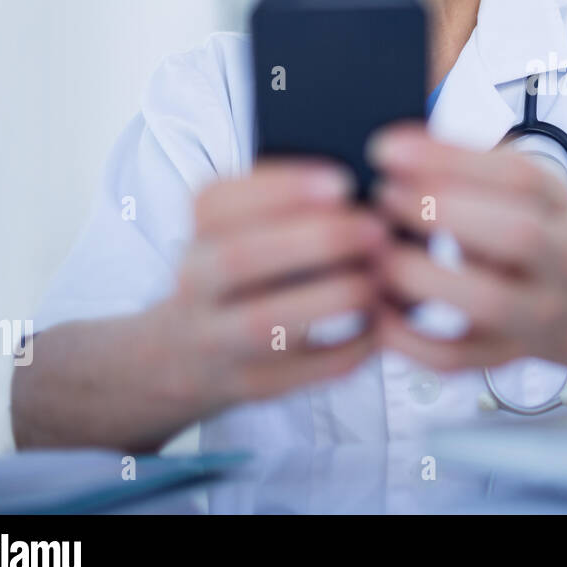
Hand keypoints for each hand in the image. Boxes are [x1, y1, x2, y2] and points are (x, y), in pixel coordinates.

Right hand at [161, 160, 390, 411]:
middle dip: (315, 241)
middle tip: (377, 230)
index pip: (217, 202)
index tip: (342, 183)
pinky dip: (344, 348)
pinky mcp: (249, 384)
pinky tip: (378, 325)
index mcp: (200, 230)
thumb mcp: (251, 229)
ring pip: (264, 323)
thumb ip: (297, 208)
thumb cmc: (250, 272)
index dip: (280, 189)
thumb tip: (371, 194)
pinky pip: (298, 372)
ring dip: (332, 297)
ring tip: (378, 279)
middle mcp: (195, 282)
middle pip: (238, 259)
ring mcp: (216, 339)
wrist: (187, 353)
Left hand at [366, 123, 566, 370]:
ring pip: (489, 302)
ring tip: (378, 252)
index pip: (519, 176)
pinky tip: (377, 308)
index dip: (451, 160)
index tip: (388, 150)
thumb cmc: (522, 231)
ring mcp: (531, 312)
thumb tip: (396, 150)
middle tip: (384, 197)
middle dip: (442, 212)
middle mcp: (554, 259)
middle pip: (519, 236)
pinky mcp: (499, 354)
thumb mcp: (513, 187)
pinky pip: (454, 357)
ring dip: (421, 275)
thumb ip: (465, 164)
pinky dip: (408, 337)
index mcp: (553, 205)